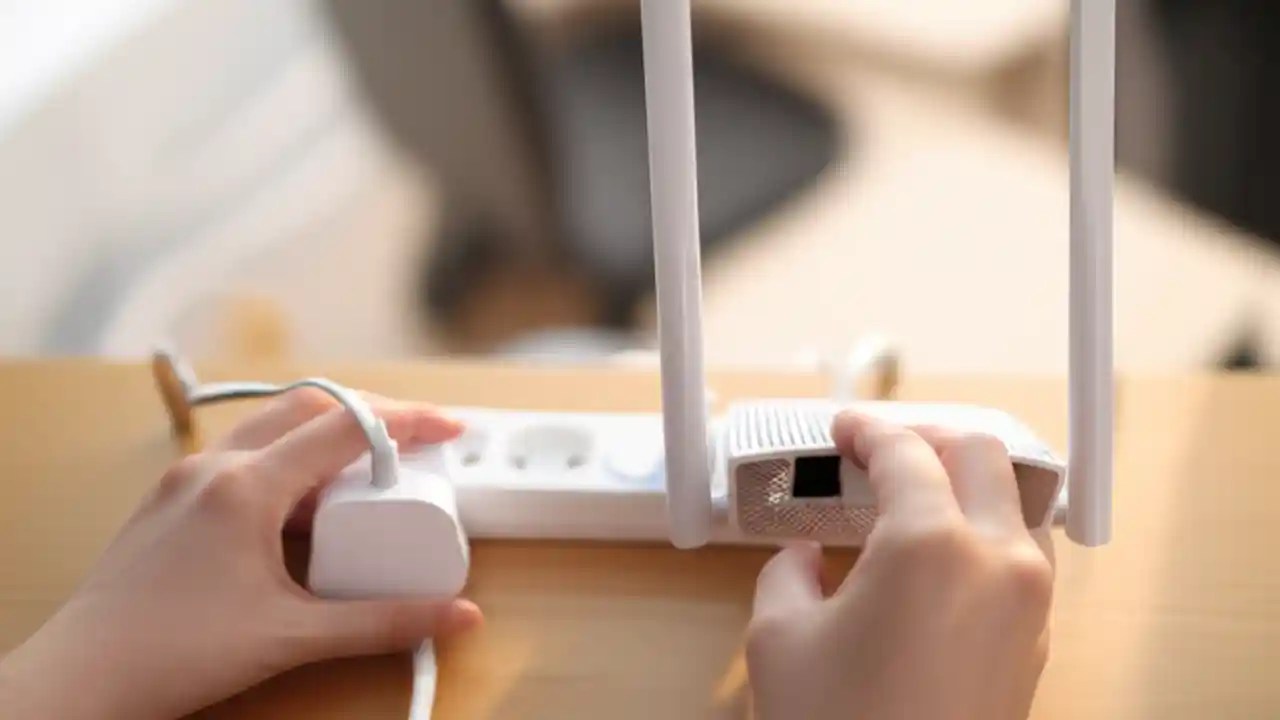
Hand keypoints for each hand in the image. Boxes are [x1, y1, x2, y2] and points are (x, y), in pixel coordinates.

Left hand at [0, 389, 482, 719]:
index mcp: (246, 486)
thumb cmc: (174, 655)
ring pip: (271, 426)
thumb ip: (383, 621)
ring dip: (325, 435)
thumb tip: (454, 615)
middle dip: (370, 416)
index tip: (448, 427)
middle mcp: (214, 467)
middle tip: (414, 442)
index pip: (344, 428)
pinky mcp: (172, 499)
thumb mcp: (294, 635)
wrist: (83, 678)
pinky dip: (287, 461)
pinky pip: (242, 455)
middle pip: (309, 407)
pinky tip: (304, 506)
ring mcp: (187, 479)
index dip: (407, 422)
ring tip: (364, 474)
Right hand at [746, 412, 1054, 719]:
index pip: (905, 451)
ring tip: (910, 497)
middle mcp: (997, 561)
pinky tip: (933, 556)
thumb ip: (788, 572)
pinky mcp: (1036, 644)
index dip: (867, 429)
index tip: (843, 430)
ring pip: (1013, 503)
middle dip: (926, 437)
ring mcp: (1029, 604)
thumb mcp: (778, 638)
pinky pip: (1019, 557)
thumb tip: (805, 558)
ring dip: (965, 483)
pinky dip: (981, 533)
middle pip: (981, 454)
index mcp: (933, 543)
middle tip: (878, 450)